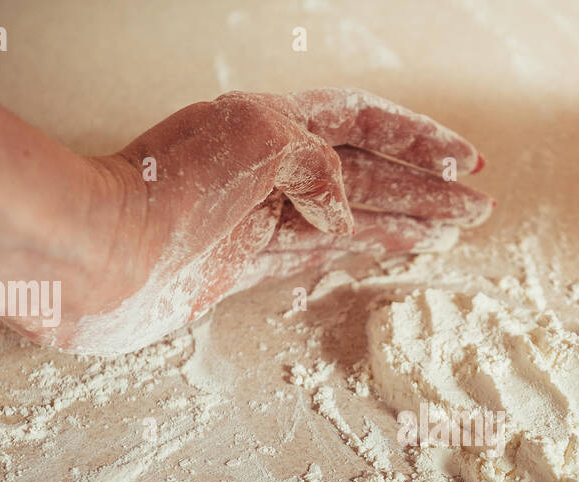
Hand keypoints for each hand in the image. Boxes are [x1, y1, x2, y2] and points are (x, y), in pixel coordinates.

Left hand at [55, 88, 491, 353]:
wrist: (99, 255)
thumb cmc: (165, 190)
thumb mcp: (257, 145)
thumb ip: (316, 165)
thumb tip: (342, 210)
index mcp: (275, 123)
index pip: (363, 123)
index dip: (418, 140)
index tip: (465, 160)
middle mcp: (272, 165)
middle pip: (368, 171)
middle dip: (426, 186)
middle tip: (479, 203)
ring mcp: (262, 214)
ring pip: (353, 213)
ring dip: (407, 219)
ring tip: (454, 226)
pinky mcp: (248, 260)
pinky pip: (323, 250)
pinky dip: (364, 248)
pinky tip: (397, 249)